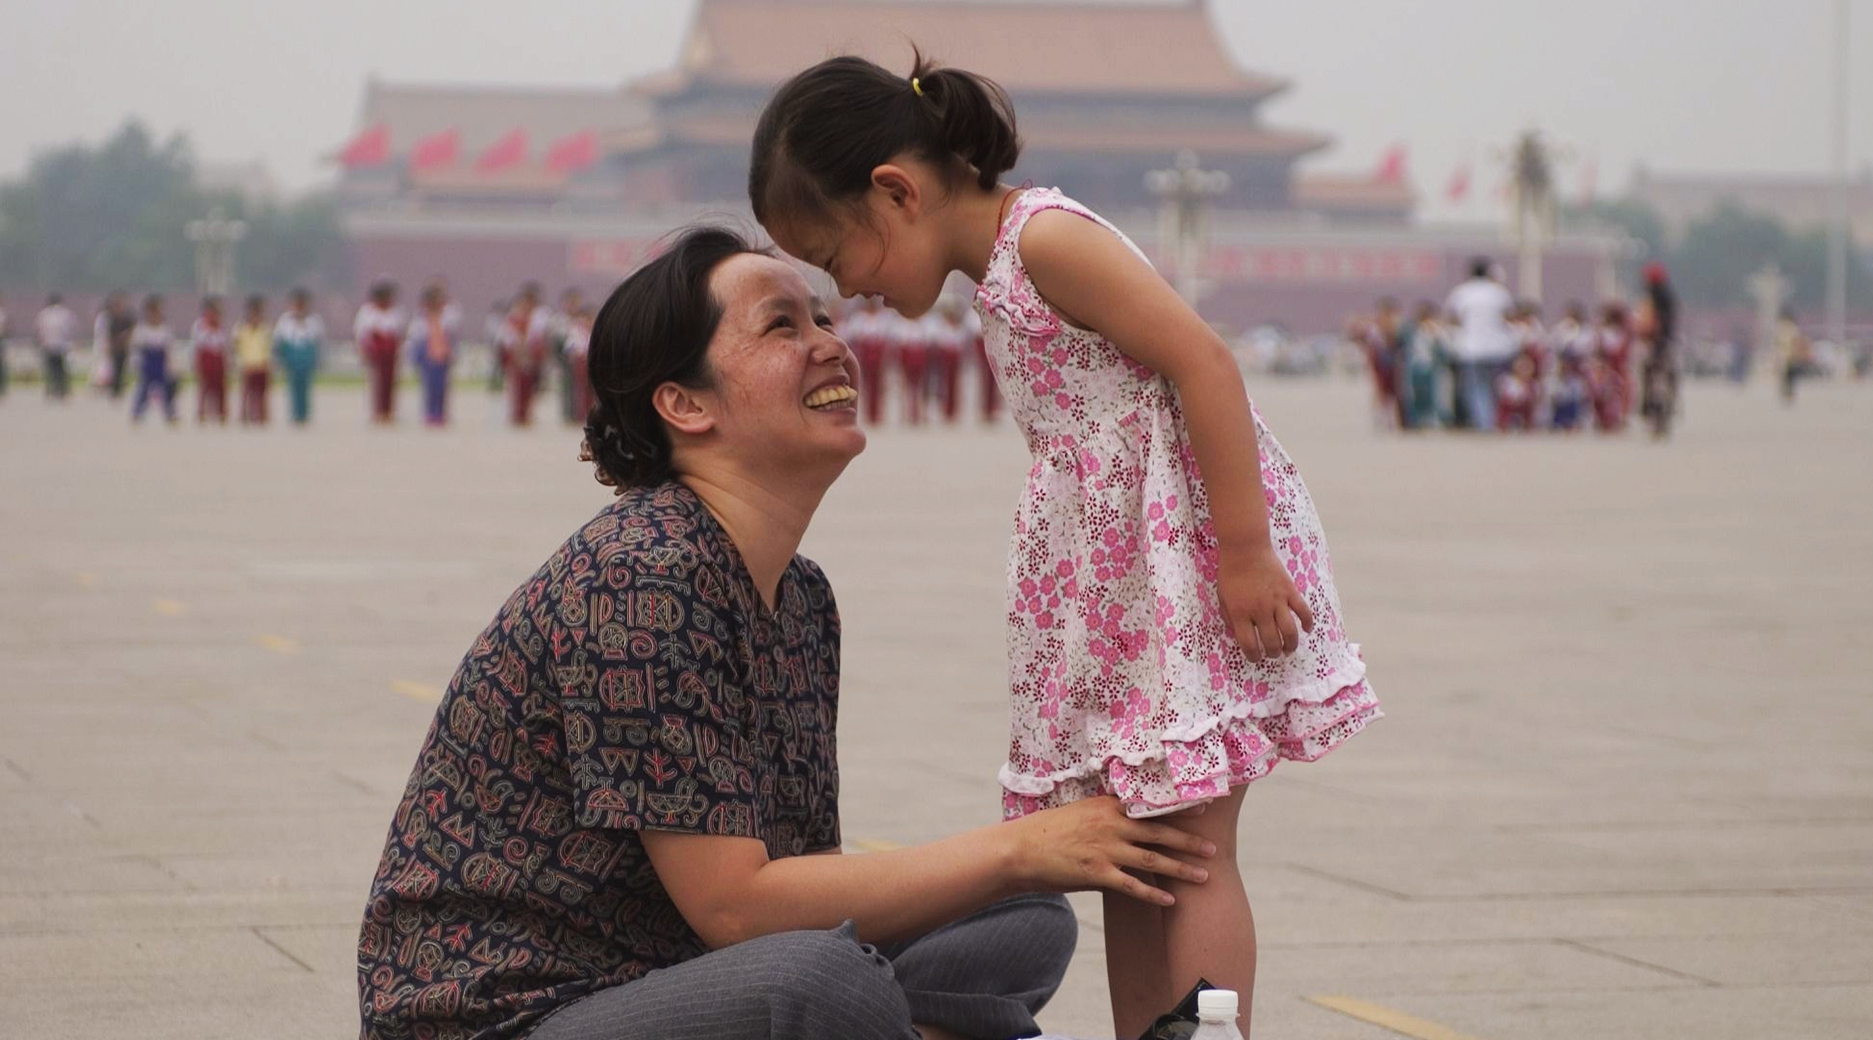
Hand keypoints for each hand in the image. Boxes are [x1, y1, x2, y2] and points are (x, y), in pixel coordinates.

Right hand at [1007, 796, 1214, 905]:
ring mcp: (1105, 849)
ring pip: (1152, 860)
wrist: (1021, 849)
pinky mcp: (1096, 873)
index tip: (1204, 807)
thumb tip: (1130, 821)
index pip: (1151, 806)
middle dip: (1189, 841)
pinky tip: (1170, 901)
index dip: (1180, 808)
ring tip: (1202, 876)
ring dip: (1180, 868)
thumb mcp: (1081, 811)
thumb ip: (1108, 816)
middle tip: (1212, 848)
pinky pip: (1132, 886)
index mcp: (1108, 805)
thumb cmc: (1049, 830)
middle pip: (1159, 833)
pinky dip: (1152, 894)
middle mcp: (1111, 825)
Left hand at [1217, 543, 1314, 662]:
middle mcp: (1260, 610)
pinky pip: (1303, 611)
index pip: (1249, 645)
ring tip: (1289, 649)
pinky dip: (1308, 623)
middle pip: (1272, 642)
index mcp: (1240, 613)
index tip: (1256, 658)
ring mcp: (1277, 601)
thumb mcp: (1222, 598)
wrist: (1245, 549)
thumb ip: (1230, 618)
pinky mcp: (1290, 591)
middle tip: (1273, 653)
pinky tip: (1307, 629)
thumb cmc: (1230, 573)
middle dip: (1273, 653)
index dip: (1253, 657)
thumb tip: (1240, 635)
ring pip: (1290, 632)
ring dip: (1291, 645)